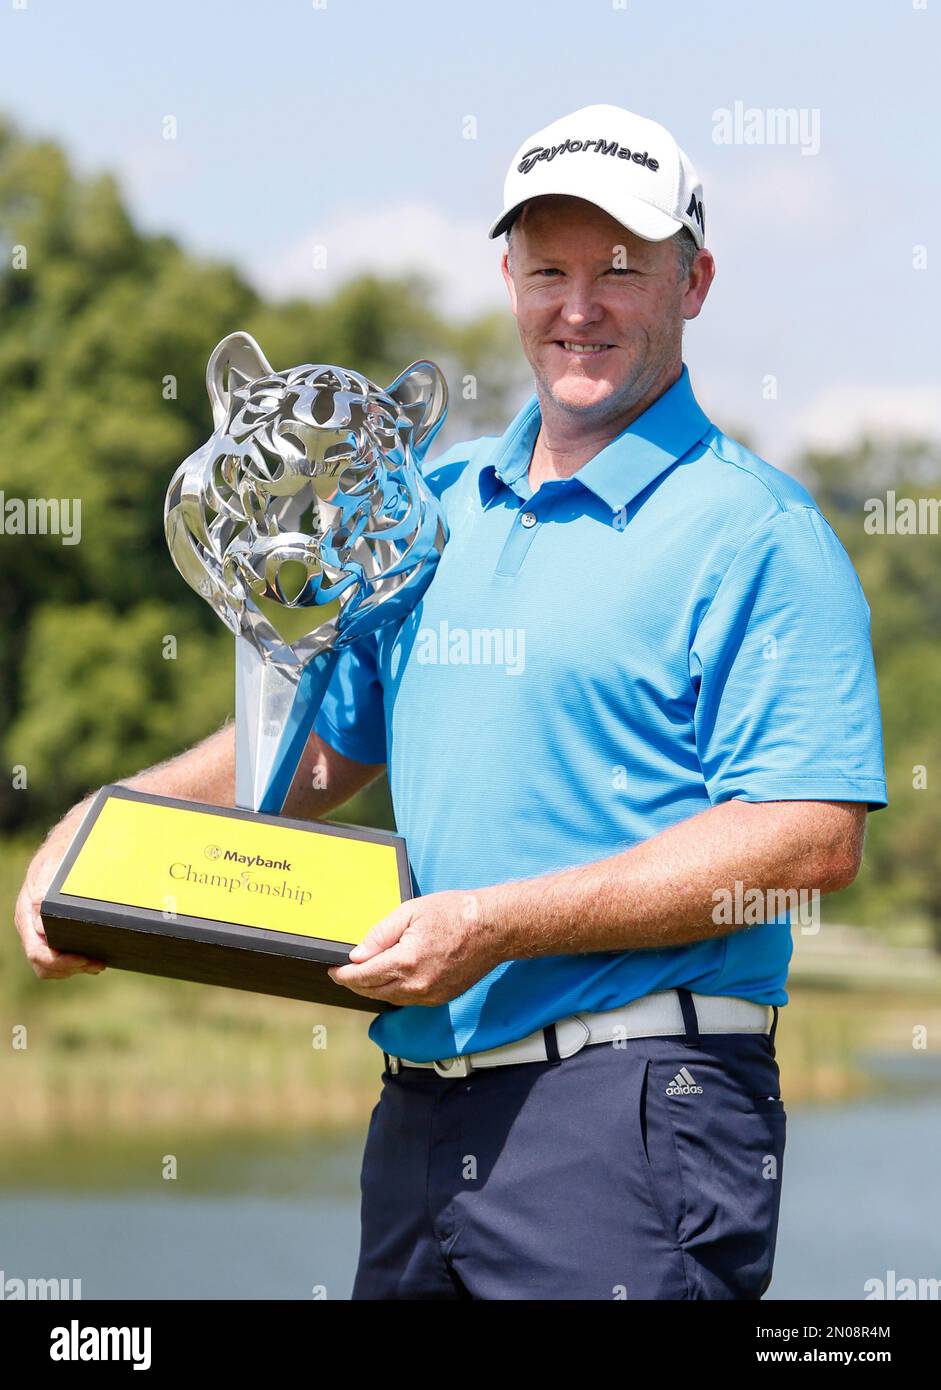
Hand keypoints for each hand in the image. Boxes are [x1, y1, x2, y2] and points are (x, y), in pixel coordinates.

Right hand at [15, 843, 105, 980]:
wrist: (66, 845)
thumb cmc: (62, 854)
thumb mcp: (55, 864)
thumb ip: (47, 886)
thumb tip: (40, 911)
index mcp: (27, 913)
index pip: (38, 951)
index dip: (61, 961)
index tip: (85, 958)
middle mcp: (31, 926)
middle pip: (43, 964)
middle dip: (70, 968)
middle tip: (97, 964)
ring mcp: (40, 930)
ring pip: (50, 965)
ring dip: (74, 968)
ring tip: (98, 964)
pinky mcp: (53, 930)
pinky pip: (59, 956)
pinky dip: (75, 962)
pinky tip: (93, 957)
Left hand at [328, 890, 504, 1006]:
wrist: (493, 928)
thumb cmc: (455, 914)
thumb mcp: (410, 912)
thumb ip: (380, 935)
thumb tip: (357, 955)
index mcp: (406, 961)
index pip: (363, 976)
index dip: (344, 974)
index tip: (333, 970)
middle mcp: (417, 985)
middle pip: (372, 992)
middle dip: (355, 983)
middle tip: (344, 972)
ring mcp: (430, 995)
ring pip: (389, 999)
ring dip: (373, 989)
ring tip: (364, 974)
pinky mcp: (440, 998)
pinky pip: (407, 1000)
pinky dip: (394, 991)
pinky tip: (391, 978)